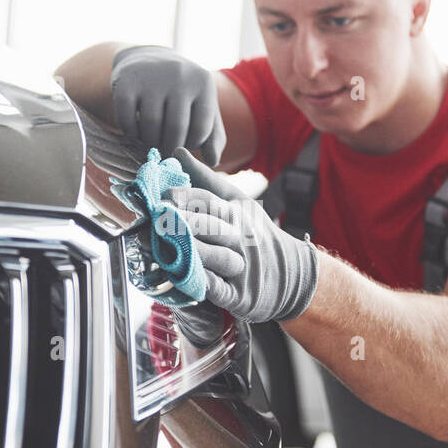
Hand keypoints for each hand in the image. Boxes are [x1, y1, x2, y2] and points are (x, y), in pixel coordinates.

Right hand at [110, 46, 226, 164]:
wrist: (146, 58)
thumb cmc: (180, 92)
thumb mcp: (201, 107)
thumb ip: (213, 136)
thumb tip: (213, 161)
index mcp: (203, 83)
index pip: (201, 129)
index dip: (191, 145)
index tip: (184, 144)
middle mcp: (179, 76)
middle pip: (175, 129)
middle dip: (169, 147)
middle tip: (164, 150)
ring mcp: (151, 77)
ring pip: (150, 125)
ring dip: (149, 142)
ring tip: (151, 141)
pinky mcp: (125, 81)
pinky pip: (126, 119)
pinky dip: (130, 132)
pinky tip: (135, 130)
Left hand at [165, 147, 318, 323]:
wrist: (291, 276)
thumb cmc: (256, 235)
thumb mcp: (237, 202)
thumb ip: (206, 180)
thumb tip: (178, 153)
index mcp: (237, 212)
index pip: (207, 199)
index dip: (182, 197)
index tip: (161, 197)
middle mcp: (240, 236)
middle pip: (209, 224)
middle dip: (181, 222)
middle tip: (156, 220)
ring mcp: (241, 266)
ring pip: (214, 255)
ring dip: (188, 251)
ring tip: (162, 247)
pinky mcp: (239, 295)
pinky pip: (218, 288)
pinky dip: (201, 282)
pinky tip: (181, 277)